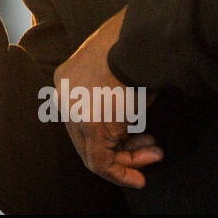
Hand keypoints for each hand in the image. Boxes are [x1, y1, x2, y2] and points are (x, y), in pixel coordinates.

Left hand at [54, 5, 162, 187]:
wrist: (138, 40)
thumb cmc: (133, 52)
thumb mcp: (117, 75)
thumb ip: (112, 101)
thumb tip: (126, 126)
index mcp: (66, 80)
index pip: (82, 120)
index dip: (111, 136)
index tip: (136, 141)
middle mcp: (64, 97)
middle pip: (86, 138)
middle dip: (122, 151)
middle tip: (151, 154)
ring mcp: (74, 112)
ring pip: (93, 152)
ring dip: (127, 161)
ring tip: (154, 155)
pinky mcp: (89, 125)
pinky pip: (99, 161)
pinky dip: (120, 173)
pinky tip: (138, 176)